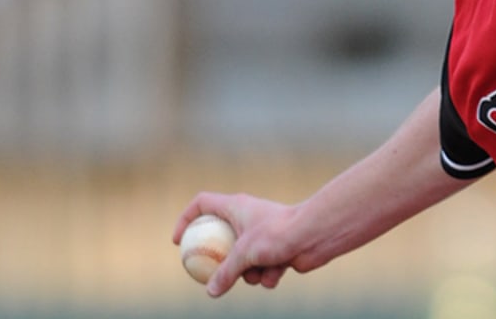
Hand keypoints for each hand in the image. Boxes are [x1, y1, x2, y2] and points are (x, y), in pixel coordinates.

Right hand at [172, 192, 308, 296]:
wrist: (317, 235)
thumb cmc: (279, 234)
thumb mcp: (244, 253)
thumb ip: (225, 273)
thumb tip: (211, 292)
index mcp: (236, 206)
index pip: (202, 203)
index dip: (186, 219)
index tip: (179, 242)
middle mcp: (248, 219)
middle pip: (221, 239)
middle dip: (220, 262)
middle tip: (211, 276)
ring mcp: (263, 236)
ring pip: (242, 262)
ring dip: (248, 274)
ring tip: (260, 271)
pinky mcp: (277, 251)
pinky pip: (262, 271)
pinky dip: (268, 276)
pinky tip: (279, 272)